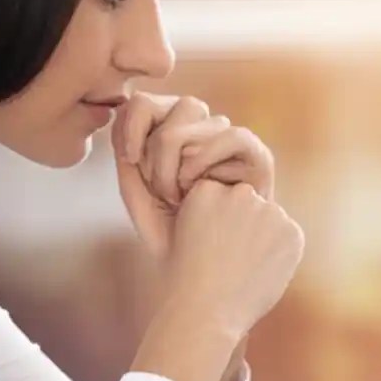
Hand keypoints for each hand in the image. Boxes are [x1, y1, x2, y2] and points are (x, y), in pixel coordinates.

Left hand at [113, 93, 274, 257]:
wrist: (208, 276)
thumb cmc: (174, 239)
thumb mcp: (140, 196)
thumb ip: (128, 157)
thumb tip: (122, 114)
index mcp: (177, 138)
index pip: (148, 104)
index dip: (131, 124)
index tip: (129, 159)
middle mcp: (205, 133)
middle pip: (173, 106)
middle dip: (155, 150)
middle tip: (161, 190)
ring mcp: (232, 142)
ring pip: (197, 117)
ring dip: (177, 159)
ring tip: (179, 195)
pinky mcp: (259, 157)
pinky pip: (231, 135)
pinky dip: (205, 158)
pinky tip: (198, 186)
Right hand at [163, 180, 302, 337]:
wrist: (206, 313)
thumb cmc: (184, 281)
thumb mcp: (176, 233)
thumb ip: (204, 211)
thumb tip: (230, 208)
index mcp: (207, 189)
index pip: (226, 196)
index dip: (222, 223)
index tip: (214, 245)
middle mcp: (240, 194)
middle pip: (251, 203)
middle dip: (246, 224)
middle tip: (231, 258)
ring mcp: (268, 211)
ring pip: (272, 220)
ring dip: (266, 237)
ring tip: (245, 268)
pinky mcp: (292, 232)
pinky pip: (290, 237)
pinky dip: (282, 253)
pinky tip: (261, 272)